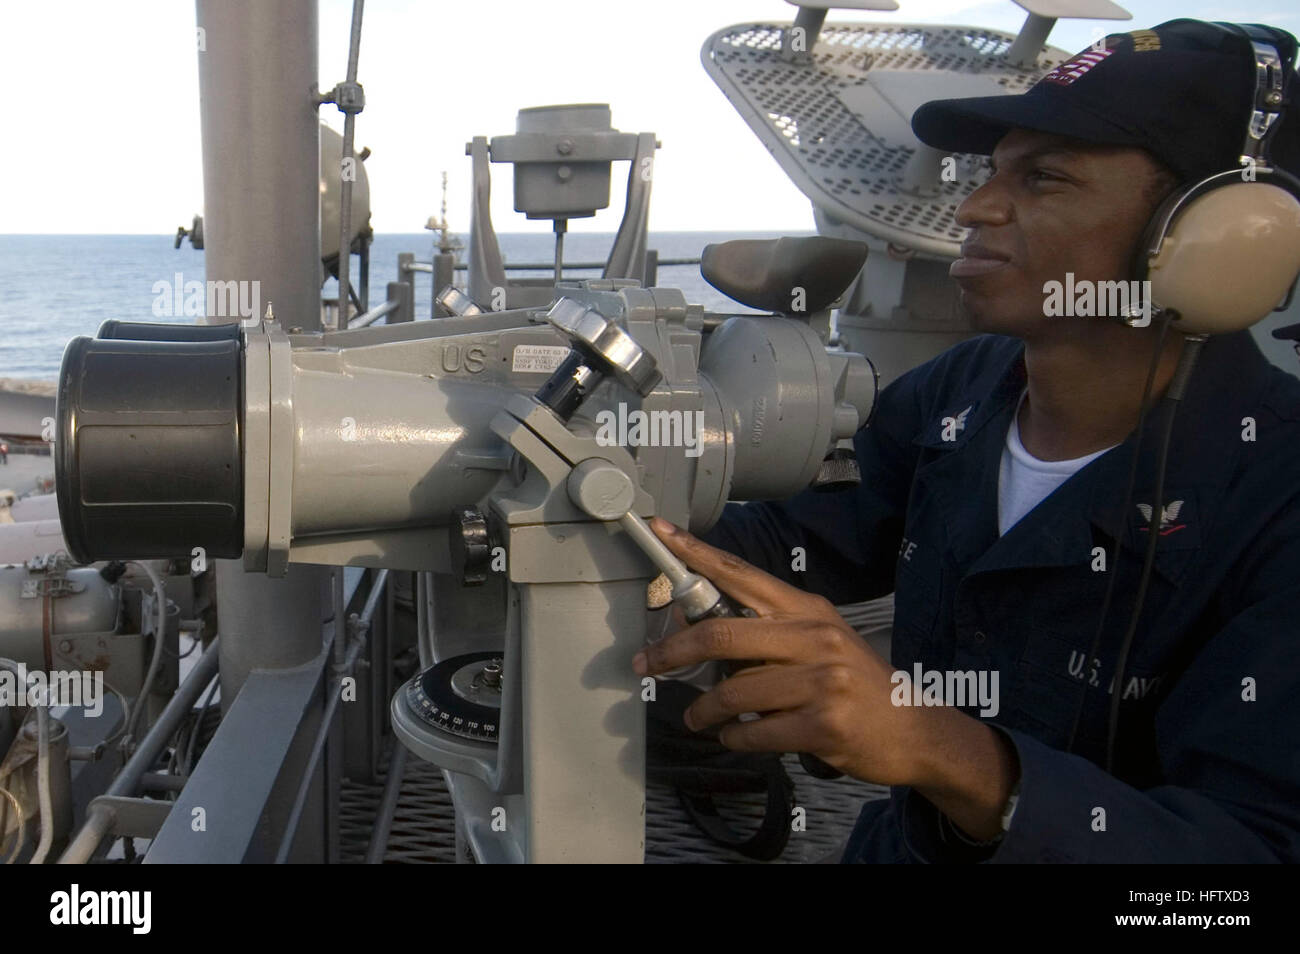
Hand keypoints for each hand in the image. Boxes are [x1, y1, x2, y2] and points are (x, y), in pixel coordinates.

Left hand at [633, 518, 1019, 840]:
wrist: (916, 729)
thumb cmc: (858, 683)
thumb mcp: (820, 640)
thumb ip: (767, 630)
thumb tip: (698, 622)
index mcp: (808, 610)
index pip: (742, 574)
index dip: (696, 554)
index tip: (662, 535)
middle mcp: (814, 638)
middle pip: (722, 634)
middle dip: (673, 651)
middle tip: (647, 664)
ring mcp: (821, 682)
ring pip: (732, 692)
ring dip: (704, 711)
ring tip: (700, 719)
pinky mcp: (823, 725)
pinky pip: (754, 732)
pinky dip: (733, 738)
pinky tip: (735, 737)